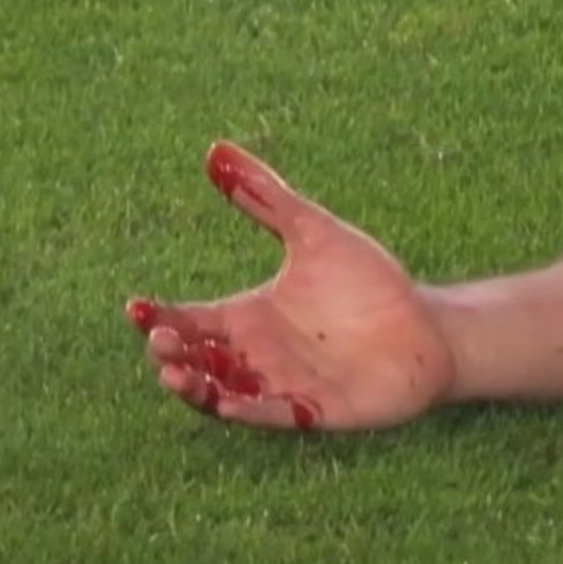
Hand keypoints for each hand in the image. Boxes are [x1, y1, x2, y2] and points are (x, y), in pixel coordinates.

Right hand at [125, 141, 455, 431]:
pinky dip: (247, 409)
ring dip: (196, 389)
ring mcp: (282, 385)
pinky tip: (227, 401)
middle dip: (171, 354)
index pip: (190, 319)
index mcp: (249, 315)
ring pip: (222, 394)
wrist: (427, 326)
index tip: (135, 307)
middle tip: (159, 341)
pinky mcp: (313, 411)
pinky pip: (271, 414)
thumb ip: (267, 197)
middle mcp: (257, 354)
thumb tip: (215, 149)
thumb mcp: (315, 233)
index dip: (158, 318)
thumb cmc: (370, 282)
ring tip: (175, 376)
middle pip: (195, 360)